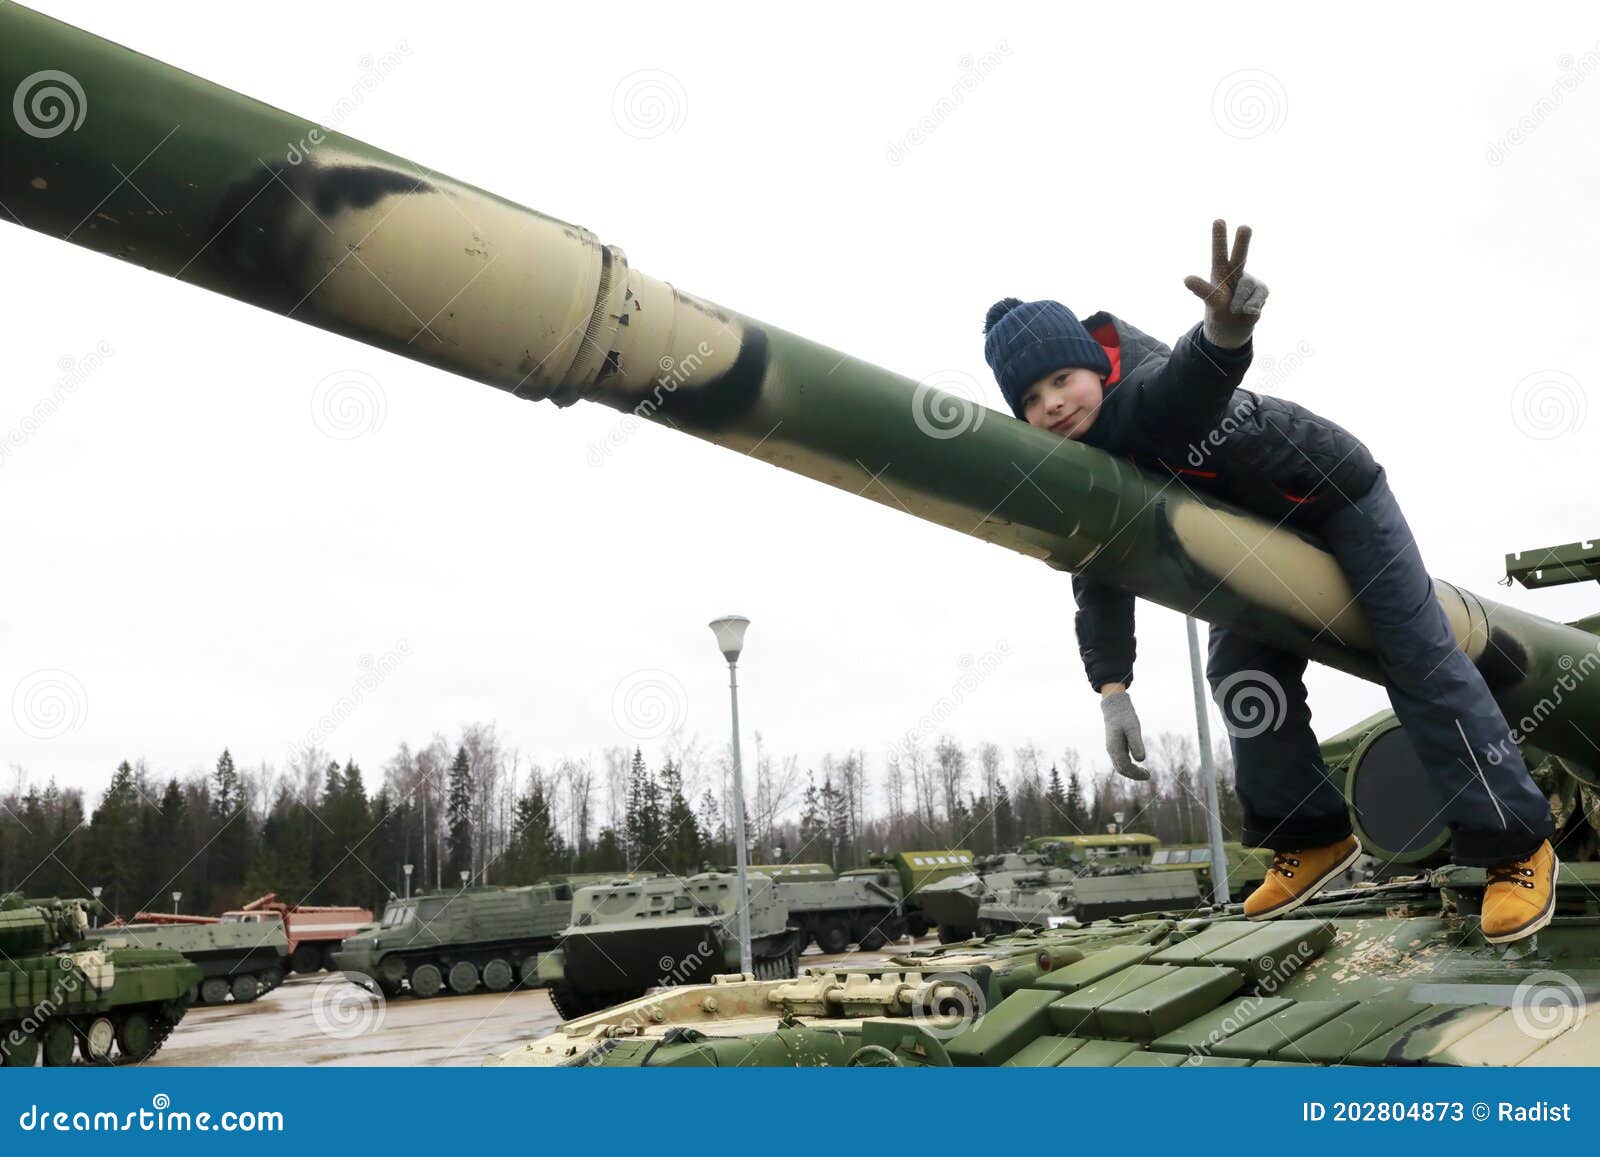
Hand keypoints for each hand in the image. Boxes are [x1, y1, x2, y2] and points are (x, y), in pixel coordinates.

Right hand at [1100, 689, 1148, 781]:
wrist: (1115, 707)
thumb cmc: (1125, 716)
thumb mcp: (1133, 728)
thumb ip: (1136, 743)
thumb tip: (1141, 760)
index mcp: (1114, 747)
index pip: (1125, 767)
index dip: (1136, 773)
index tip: (1148, 775)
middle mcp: (1111, 750)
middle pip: (1121, 769)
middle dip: (1134, 775)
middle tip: (1148, 776)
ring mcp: (1112, 749)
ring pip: (1120, 766)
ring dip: (1132, 771)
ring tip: (1145, 772)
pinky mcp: (1115, 746)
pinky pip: (1121, 761)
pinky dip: (1129, 766)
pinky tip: (1138, 764)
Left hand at [1184, 218, 1268, 349]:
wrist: (1233, 320)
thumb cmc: (1219, 305)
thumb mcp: (1211, 300)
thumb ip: (1216, 296)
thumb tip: (1249, 306)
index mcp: (1220, 269)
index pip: (1218, 252)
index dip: (1219, 237)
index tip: (1218, 221)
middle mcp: (1236, 269)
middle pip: (1240, 255)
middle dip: (1243, 242)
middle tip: (1244, 228)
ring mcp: (1250, 279)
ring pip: (1245, 288)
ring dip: (1237, 302)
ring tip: (1234, 307)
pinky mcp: (1262, 290)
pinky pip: (1255, 301)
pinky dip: (1249, 309)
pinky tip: (1247, 309)